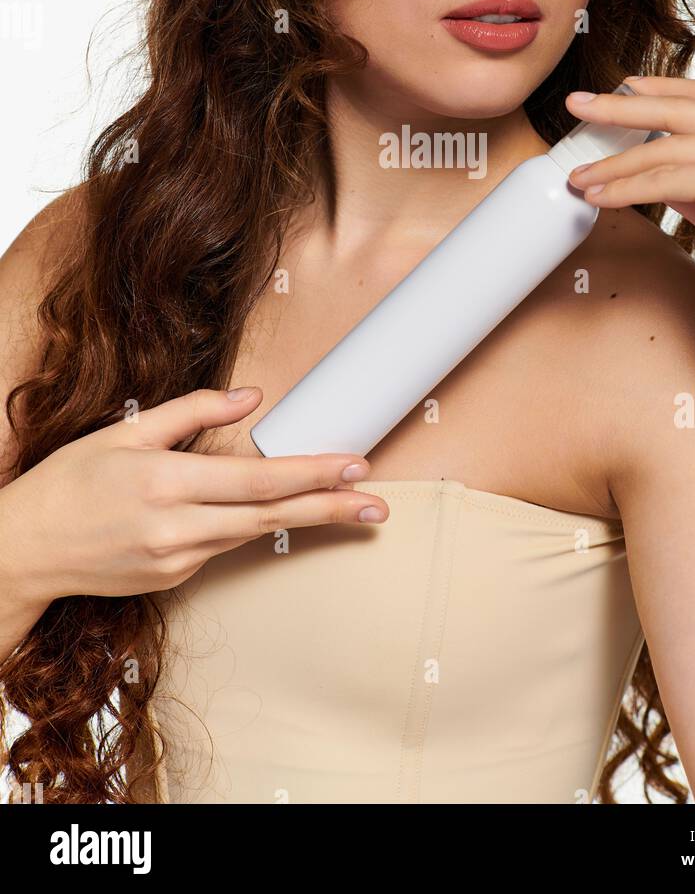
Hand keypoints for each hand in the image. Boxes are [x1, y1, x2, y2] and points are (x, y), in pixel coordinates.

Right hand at [0, 387, 388, 607]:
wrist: (24, 551)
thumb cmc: (70, 481)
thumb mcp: (126, 430)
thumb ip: (192, 412)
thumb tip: (252, 397)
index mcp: (165, 481)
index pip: (256, 480)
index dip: (311, 474)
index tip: (354, 466)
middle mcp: (175, 527)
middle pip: (270, 516)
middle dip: (330, 507)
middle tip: (379, 504)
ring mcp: (175, 559)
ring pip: (253, 534)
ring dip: (304, 519)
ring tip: (352, 508)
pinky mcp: (172, 578)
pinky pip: (221, 546)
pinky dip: (245, 526)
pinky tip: (260, 513)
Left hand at [564, 76, 694, 342]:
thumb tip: (655, 171)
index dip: (661, 88)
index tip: (621, 87)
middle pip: (680, 108)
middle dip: (621, 105)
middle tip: (579, 105)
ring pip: (667, 147)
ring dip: (615, 161)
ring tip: (580, 173)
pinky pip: (666, 181)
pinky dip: (627, 188)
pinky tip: (602, 197)